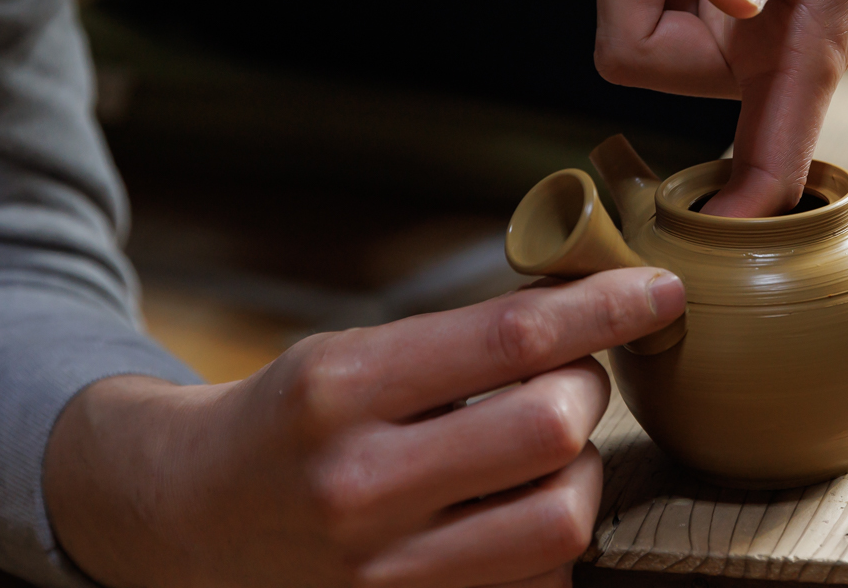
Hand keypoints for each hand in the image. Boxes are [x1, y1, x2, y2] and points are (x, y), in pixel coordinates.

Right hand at [44, 267, 685, 587]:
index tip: (658, 289)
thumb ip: (459, 344)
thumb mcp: (349, 355)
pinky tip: (517, 513)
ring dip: (581, 474)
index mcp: (341, 390)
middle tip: (571, 380)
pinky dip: (552, 544)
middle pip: (551, 431)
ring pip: (561, 520)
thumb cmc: (288, 423)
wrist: (189, 521)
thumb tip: (590, 310)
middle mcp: (359, 485)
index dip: (604, 308)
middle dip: (588, 393)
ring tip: (547, 452)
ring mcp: (382, 572)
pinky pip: (538, 587)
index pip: (511, 338)